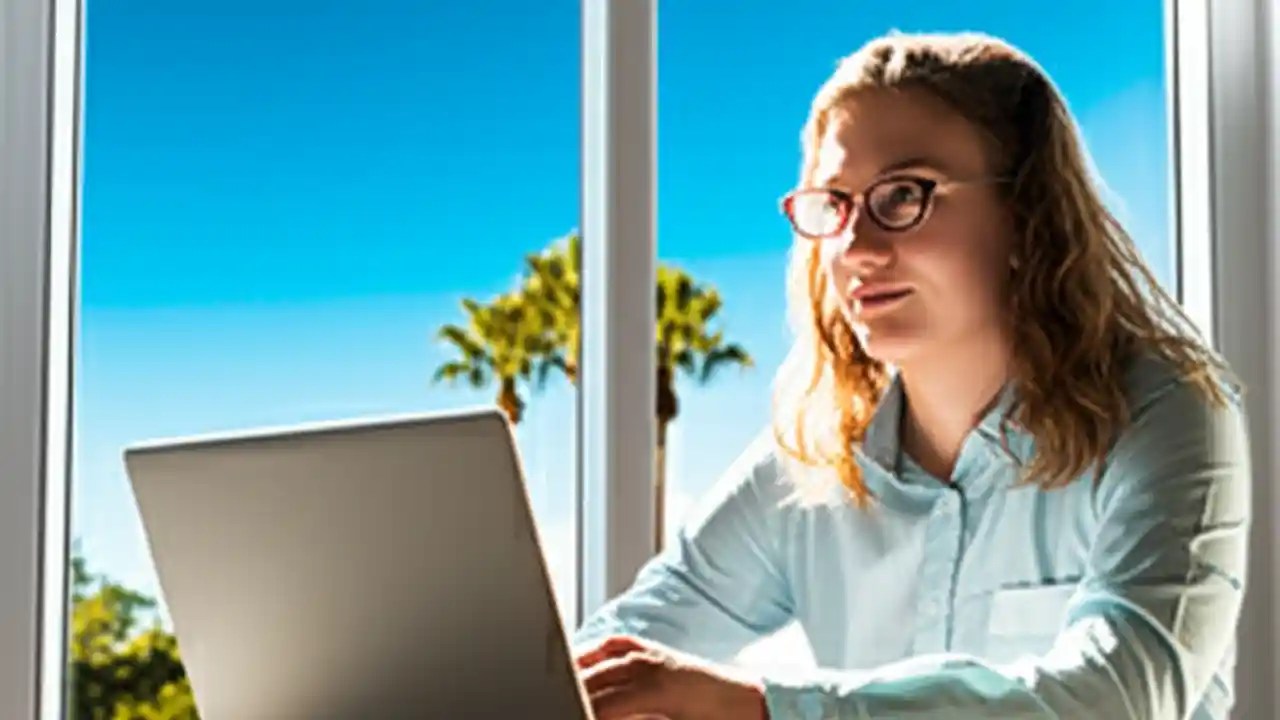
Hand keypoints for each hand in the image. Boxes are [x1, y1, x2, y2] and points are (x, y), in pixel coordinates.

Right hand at [574, 634, 768, 719]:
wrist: (744, 705)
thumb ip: (635, 719)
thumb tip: (605, 716)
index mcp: (653, 691)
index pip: (600, 706)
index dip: (579, 708)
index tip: (564, 710)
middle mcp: (647, 665)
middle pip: (592, 681)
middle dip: (572, 694)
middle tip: (555, 701)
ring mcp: (649, 653)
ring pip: (596, 660)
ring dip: (575, 675)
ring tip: (557, 688)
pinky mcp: (652, 648)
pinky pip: (613, 644)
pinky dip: (591, 652)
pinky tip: (578, 662)